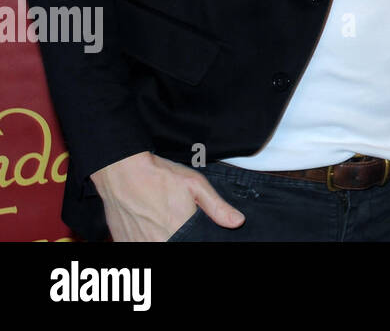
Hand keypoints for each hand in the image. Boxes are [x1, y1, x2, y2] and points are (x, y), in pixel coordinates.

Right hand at [90, 151, 244, 241]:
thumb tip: (238, 221)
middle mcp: (157, 242)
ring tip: (161, 223)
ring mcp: (138, 245)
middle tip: (174, 222)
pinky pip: (140, 248)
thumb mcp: (195, 184)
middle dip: (181, 237)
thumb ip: (217, 207)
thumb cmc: (159, 176)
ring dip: (163, 239)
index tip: (194, 233)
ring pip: (159, 247)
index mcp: (178, 231)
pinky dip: (147, 240)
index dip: (195, 238)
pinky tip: (150, 229)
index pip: (194, 243)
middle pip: (176, 244)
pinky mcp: (123, 244)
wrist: (121, 172)